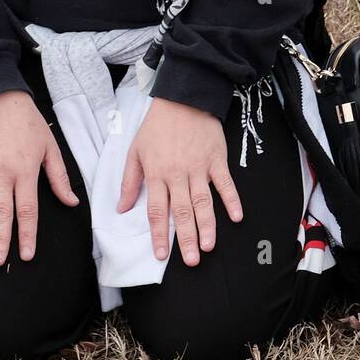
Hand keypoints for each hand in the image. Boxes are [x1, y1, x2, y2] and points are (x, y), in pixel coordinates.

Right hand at [0, 90, 78, 265]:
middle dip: (0, 239)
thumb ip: (59, 177)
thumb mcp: (50, 147)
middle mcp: (2, 173)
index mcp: (25, 171)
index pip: (27, 209)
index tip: (27, 254)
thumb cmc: (27, 123)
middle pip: (1, 212)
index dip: (27, 233)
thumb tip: (71, 202)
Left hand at [118, 98, 242, 265]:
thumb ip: (130, 181)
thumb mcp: (135, 151)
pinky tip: (237, 216)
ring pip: (203, 202)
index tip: (161, 255)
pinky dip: (232, 200)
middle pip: (182, 211)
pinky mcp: (217, 159)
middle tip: (191, 261)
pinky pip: (225, 183)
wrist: (184, 98)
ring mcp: (200, 167)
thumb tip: (122, 209)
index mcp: (157, 173)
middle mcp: (178, 174)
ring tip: (208, 246)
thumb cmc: (157, 126)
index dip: (159, 235)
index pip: (157, 210)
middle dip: (186, 238)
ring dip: (207, 226)